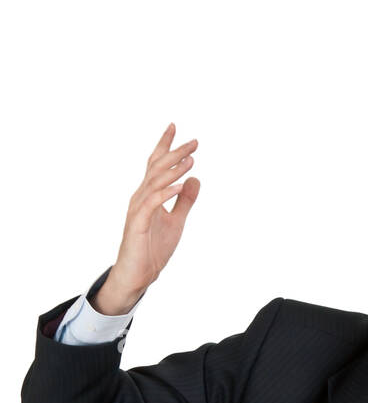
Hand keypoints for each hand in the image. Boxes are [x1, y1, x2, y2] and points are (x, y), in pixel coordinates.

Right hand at [93, 123, 200, 314]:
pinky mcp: (138, 224)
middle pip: (157, 168)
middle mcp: (140, 196)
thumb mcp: (177, 222)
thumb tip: (195, 180)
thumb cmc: (152, 249)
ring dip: (173, 171)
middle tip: (194, 142)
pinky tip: (181, 186)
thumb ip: (185, 201)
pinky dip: (166, 193)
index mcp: (148, 195)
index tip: (175, 127)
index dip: (165, 145)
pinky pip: (152, 203)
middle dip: (175, 153)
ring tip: (191, 161)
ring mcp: (138, 209)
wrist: (138, 275)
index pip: (155, 164)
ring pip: (154, 182)